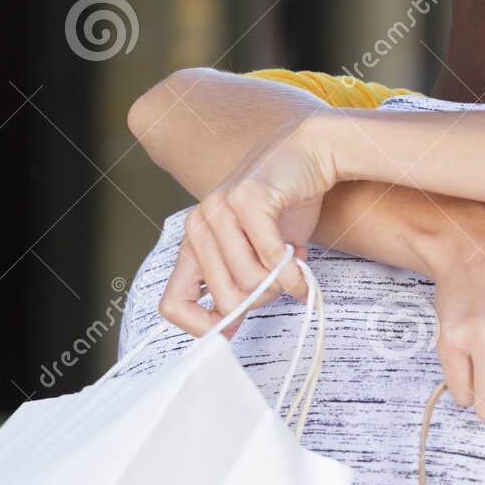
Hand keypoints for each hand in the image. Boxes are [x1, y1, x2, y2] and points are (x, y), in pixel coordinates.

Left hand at [159, 119, 336, 335]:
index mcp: (194, 241)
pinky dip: (294, 273)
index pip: (173, 303)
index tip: (232, 331)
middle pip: (225, 300)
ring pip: (249, 282)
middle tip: (280, 283)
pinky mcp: (247, 200)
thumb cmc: (285, 205)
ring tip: (293, 264)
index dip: (201, 326)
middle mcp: (198, 224)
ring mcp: (219, 209)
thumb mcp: (256, 252)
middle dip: (261, 300)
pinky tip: (303, 268)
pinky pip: (271, 258)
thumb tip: (227, 330)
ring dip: (281, 283)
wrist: (310, 153)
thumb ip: (239, 283)